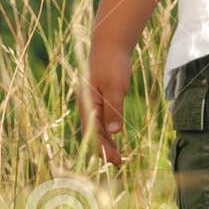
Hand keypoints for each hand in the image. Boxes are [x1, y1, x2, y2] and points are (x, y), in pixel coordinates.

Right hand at [81, 47, 131, 165]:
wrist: (110, 45)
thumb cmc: (112, 64)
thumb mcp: (115, 87)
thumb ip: (114, 109)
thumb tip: (114, 132)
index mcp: (87, 105)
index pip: (92, 134)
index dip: (102, 150)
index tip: (115, 161)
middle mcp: (87, 106)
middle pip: (93, 134)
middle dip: (105, 150)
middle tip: (120, 163)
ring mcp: (93, 103)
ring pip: (97, 129)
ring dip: (107, 143)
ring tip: (119, 157)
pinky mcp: (100, 99)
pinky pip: (102, 120)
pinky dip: (108, 132)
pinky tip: (115, 138)